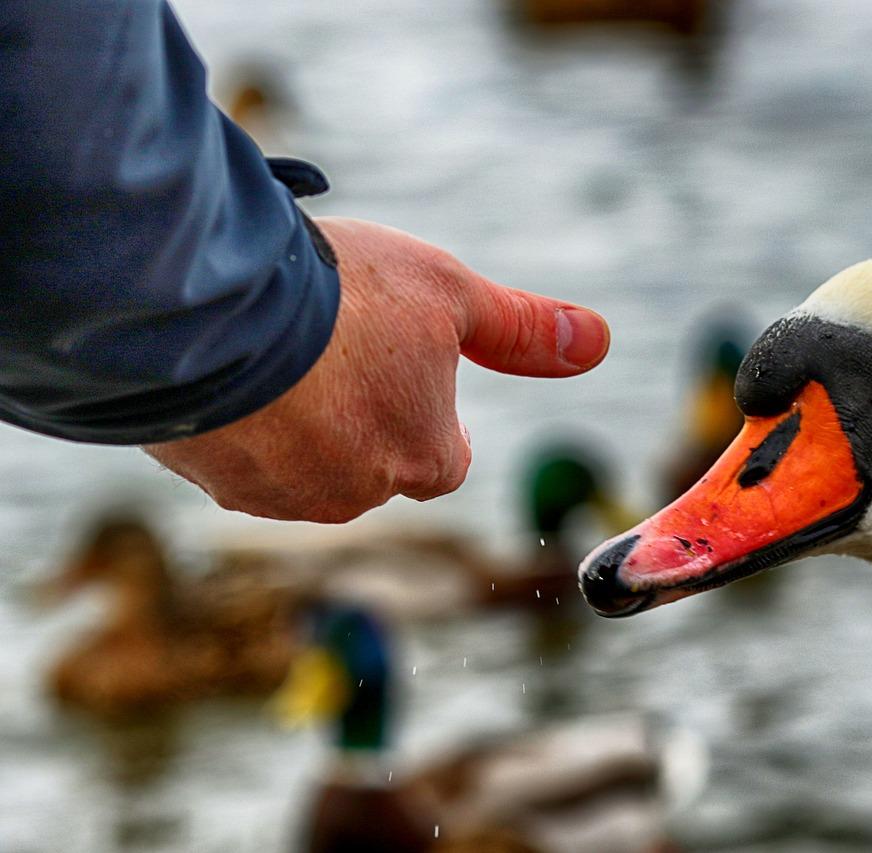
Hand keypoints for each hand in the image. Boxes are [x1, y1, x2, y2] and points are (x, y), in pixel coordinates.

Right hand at [145, 217, 609, 522]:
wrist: (210, 311)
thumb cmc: (345, 297)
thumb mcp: (448, 294)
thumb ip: (522, 329)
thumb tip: (599, 341)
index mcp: (423, 460)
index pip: (444, 460)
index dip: (430, 421)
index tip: (410, 385)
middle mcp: (353, 496)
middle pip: (370, 463)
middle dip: (358, 418)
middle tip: (336, 350)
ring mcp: (274, 495)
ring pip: (297, 464)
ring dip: (294, 421)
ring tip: (277, 351)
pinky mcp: (206, 478)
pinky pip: (231, 454)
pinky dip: (236, 420)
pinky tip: (226, 366)